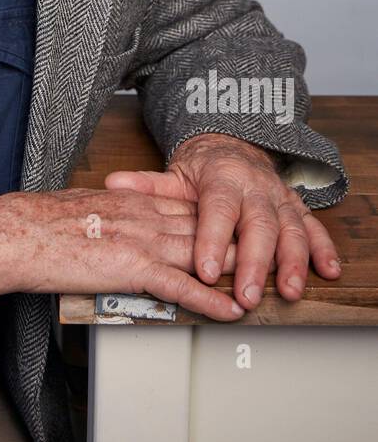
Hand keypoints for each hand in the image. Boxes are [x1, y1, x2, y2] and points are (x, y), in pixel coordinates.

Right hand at [0, 186, 246, 321]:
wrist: (18, 233)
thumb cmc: (38, 226)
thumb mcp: (82, 210)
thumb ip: (109, 216)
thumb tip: (116, 229)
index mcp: (130, 199)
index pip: (185, 206)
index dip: (215, 219)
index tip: (237, 225)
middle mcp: (142, 215)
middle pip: (202, 227)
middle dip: (236, 242)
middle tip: (268, 254)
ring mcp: (140, 240)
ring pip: (199, 254)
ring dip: (233, 271)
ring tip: (263, 286)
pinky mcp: (131, 267)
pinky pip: (180, 287)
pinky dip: (208, 300)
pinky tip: (230, 310)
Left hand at [104, 132, 341, 311]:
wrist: (234, 146)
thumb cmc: (204, 170)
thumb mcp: (174, 175)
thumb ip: (147, 185)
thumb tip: (114, 184)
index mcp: (222, 178)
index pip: (217, 210)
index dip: (213, 241)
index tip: (206, 270)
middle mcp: (255, 187)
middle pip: (259, 225)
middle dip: (256, 262)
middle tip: (249, 295)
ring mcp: (279, 198)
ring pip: (291, 229)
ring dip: (293, 262)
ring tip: (289, 291)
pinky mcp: (296, 209)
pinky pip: (314, 228)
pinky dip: (323, 249)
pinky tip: (327, 271)